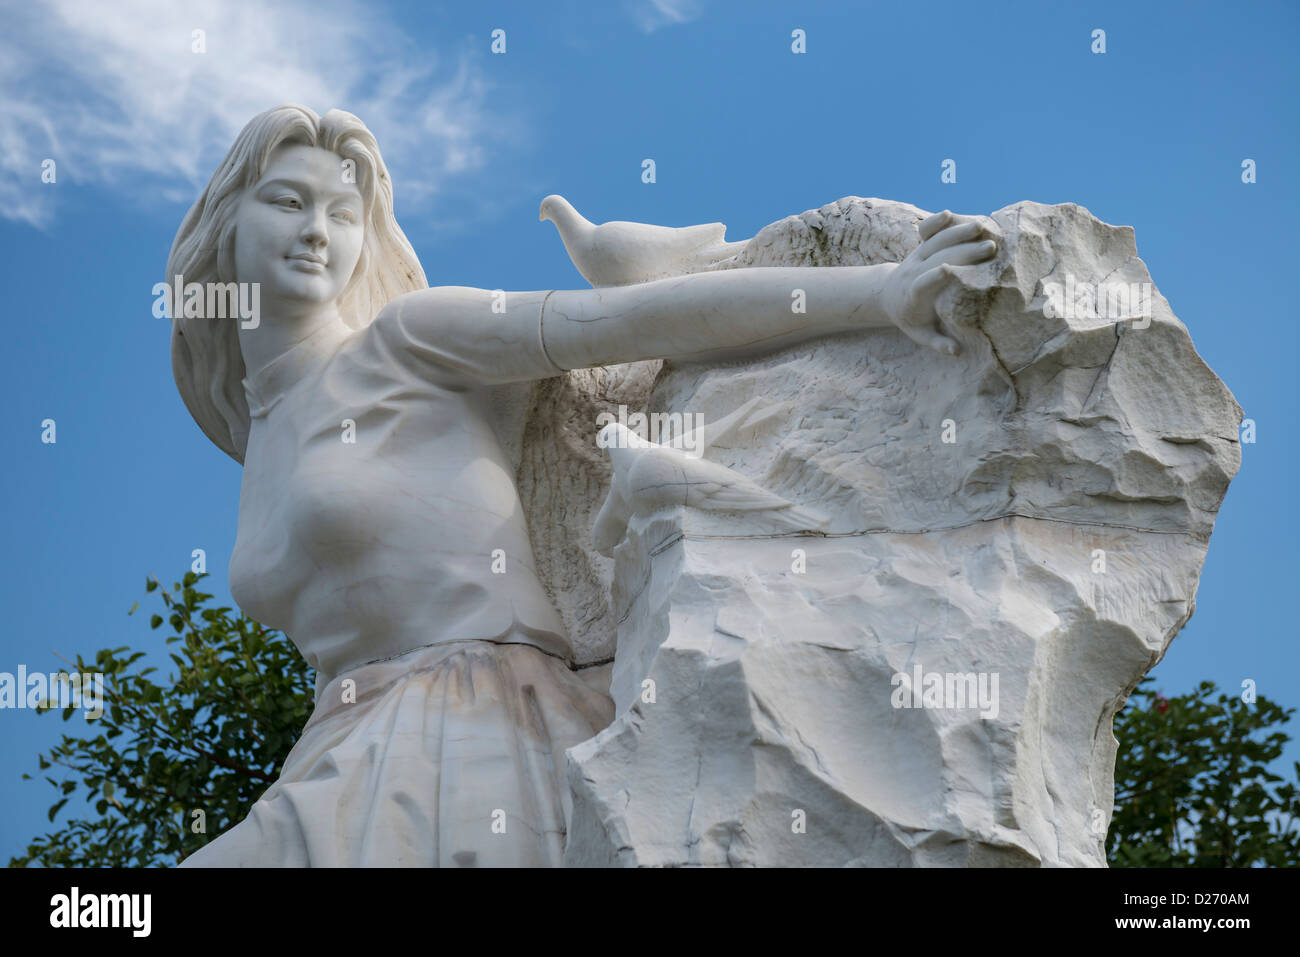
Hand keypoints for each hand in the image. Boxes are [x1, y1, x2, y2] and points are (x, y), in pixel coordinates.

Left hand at [880, 209, 999, 354]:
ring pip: (935, 240)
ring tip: (982, 226)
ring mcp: (916, 256)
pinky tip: (950, 214)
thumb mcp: (920, 334)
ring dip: (957, 233)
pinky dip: (936, 222)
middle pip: (936, 257)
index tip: (948, 270)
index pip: (922, 284)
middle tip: (991, 248)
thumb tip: (957, 352)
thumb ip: (938, 344)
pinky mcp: (920, 245)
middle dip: (963, 251)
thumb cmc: (910, 317)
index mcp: (913, 295)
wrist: (887, 295)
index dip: (932, 277)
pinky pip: (927, 231)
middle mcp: (914, 271)